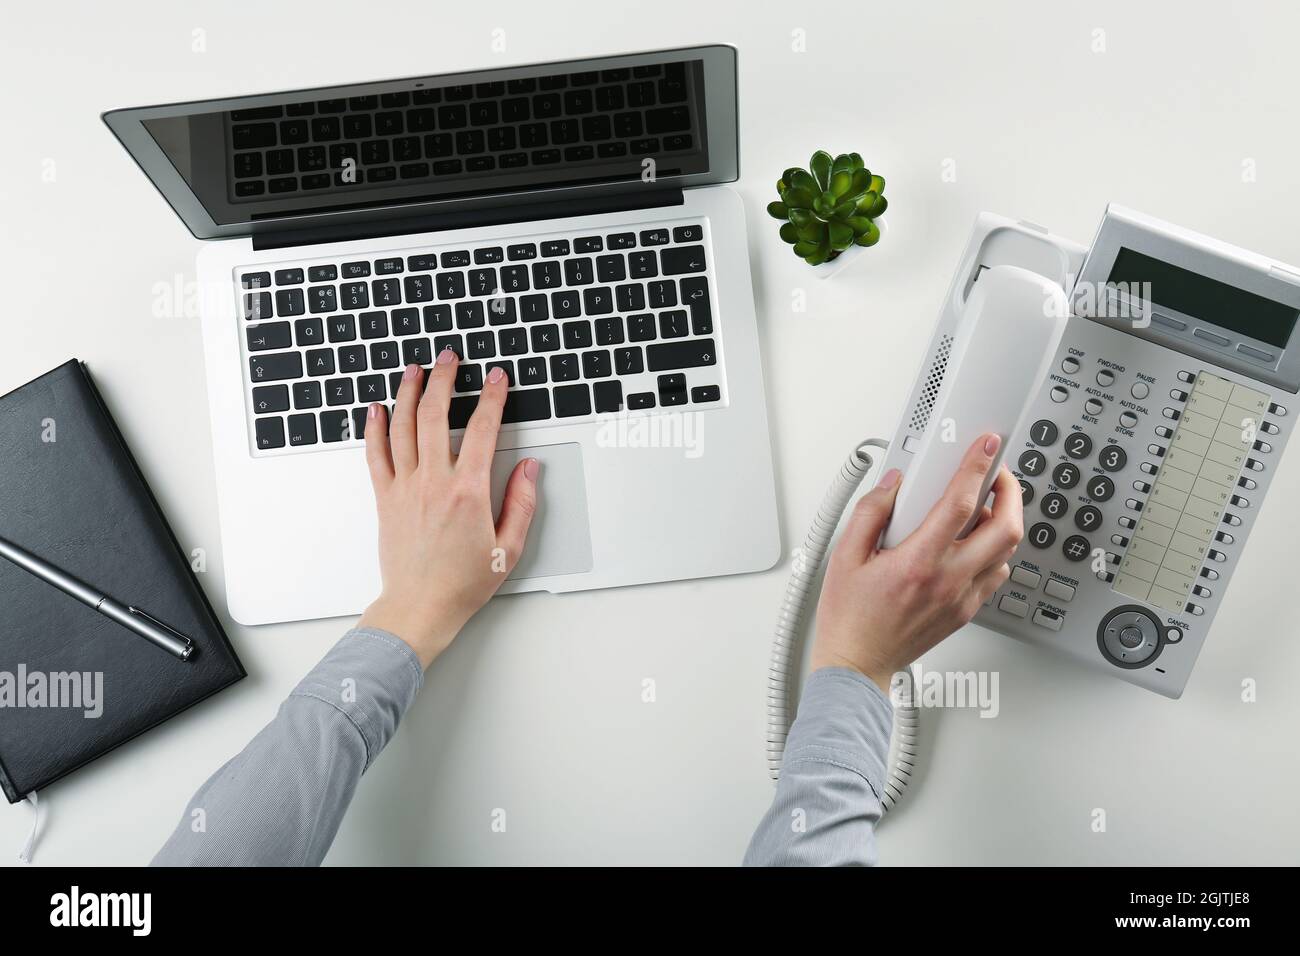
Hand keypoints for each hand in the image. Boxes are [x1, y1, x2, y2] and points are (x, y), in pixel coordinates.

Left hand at [357, 352, 539, 666]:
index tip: (497, 379)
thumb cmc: (462, 584)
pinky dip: (375, 428)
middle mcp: (433, 482)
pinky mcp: (384, 498)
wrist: (419, 607)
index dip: (493, 398)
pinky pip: (376, 454)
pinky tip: (376, 409)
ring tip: (416, 369)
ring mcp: (405, 488)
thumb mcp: (509, 548)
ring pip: (403, 426)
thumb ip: (522, 504)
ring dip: (410, 393)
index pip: (485, 430)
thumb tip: (530, 469)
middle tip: (451, 358)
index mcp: (468, 492)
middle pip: (437, 415)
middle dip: (445, 379)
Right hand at [811, 434, 1023, 692]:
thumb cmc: (849, 617)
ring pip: (1006, 552)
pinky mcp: (966, 612)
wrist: (858, 663)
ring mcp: (962, 599)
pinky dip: (993, 552)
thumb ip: (870, 512)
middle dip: (1010, 492)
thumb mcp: (844, 556)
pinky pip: (995, 574)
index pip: (961, 504)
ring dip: (1002, 524)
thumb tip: (893, 485)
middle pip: (1005, 528)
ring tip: (981, 510)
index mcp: (918, 563)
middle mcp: (948, 581)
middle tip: (996, 475)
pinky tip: (971, 545)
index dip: (978, 468)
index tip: (985, 447)